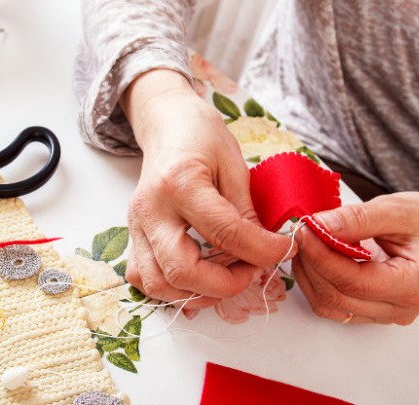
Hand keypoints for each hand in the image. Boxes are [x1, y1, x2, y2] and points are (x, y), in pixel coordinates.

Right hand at [121, 69, 292, 307]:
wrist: (167, 124)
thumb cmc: (201, 136)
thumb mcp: (234, 164)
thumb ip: (246, 212)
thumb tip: (267, 250)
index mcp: (180, 183)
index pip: (225, 233)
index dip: (262, 251)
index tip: (285, 249)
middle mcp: (151, 209)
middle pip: (182, 270)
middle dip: (225, 284)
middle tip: (252, 271)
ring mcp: (137, 226)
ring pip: (157, 284)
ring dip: (197, 293)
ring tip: (226, 278)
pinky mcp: (133, 235)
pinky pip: (143, 278)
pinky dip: (170, 289)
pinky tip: (198, 279)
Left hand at [292, 192, 418, 324]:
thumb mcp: (395, 209)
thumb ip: (357, 219)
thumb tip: (318, 226)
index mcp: (416, 283)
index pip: (355, 281)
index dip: (322, 257)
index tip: (304, 231)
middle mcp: (402, 308)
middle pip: (339, 297)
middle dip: (311, 264)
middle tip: (300, 233)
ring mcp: (387, 315)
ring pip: (331, 306)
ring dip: (310, 275)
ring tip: (305, 244)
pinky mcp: (373, 313)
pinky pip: (335, 306)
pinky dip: (317, 283)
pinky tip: (314, 258)